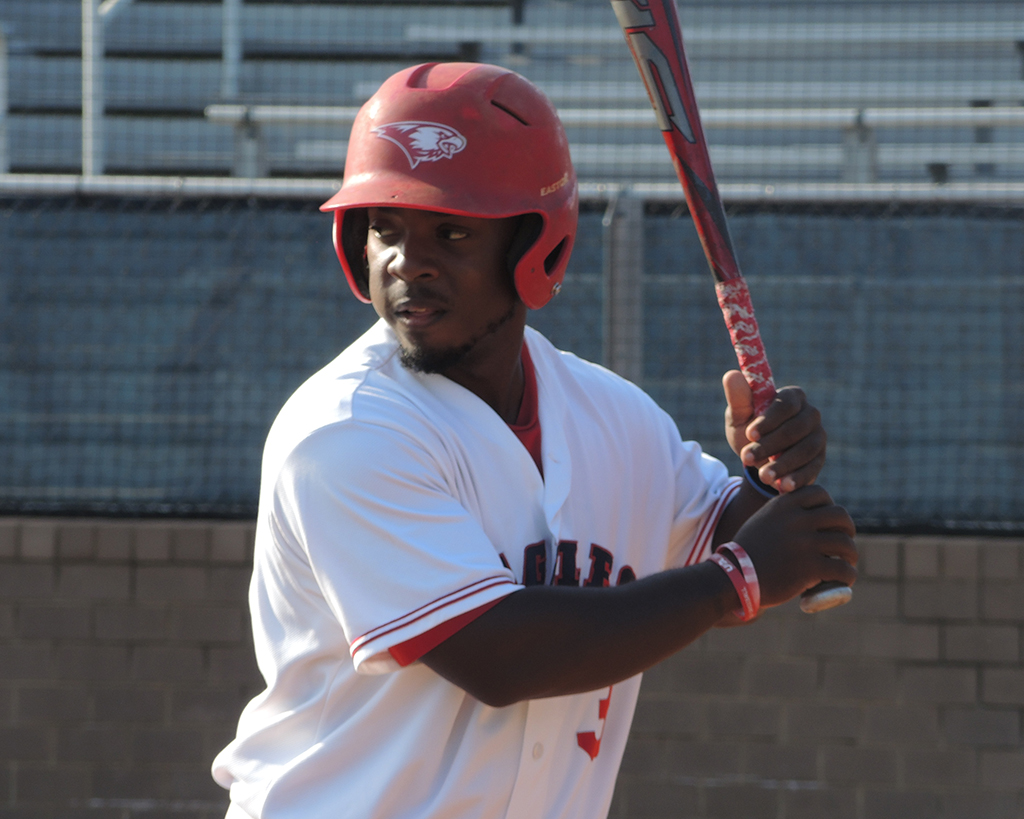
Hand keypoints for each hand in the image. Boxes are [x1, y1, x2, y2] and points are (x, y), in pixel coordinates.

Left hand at [722, 370, 825, 492]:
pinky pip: (813, 468)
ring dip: (783, 464)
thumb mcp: (739, 417)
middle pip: (798, 427)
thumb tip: (731, 375)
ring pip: (806, 449)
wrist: (758, 462)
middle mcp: (810, 414)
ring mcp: (818, 437)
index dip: (769, 419)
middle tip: (747, 458)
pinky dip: (797, 477)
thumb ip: (738, 399)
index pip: (787, 403)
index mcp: (792, 397)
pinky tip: (782, 486)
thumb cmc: (749, 433)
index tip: (750, 434)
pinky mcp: (819, 459)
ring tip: (762, 476)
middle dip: (771, 444)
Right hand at [732, 485, 856, 606]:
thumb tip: (807, 516)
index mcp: (784, 504)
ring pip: (845, 543)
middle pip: (839, 516)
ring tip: (847, 561)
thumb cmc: (748, 552)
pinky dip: (847, 574)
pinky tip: (845, 578)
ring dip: (850, 553)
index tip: (829, 520)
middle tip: (845, 540)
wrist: (733, 577)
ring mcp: (805, 543)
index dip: (830, 506)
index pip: (820, 494)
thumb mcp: (763, 521)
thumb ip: (784, 515)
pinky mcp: (810, 567)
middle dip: (847, 528)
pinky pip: (842, 568)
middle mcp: (796, 519)